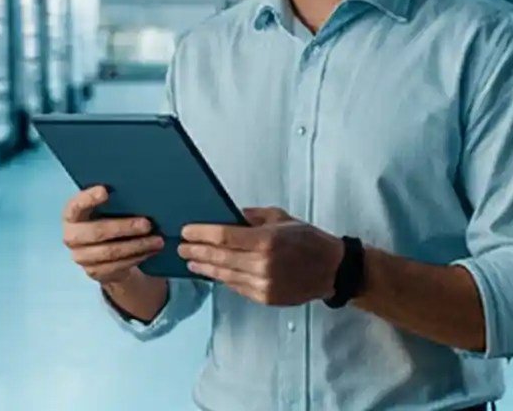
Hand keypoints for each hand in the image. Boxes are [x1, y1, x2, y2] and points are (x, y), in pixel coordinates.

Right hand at [62, 185, 164, 284]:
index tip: (105, 191)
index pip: (75, 206)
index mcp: (72, 216)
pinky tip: (151, 251)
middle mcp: (72, 237)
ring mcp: (81, 257)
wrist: (102, 253)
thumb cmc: (106, 221)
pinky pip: (118, 266)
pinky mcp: (95, 272)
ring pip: (110, 252)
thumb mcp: (105, 210)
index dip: (88, 199)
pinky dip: (137, 258)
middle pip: (97, 232)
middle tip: (147, 224)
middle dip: (124, 228)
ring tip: (157, 241)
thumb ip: (112, 202)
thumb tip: (136, 192)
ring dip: (137, 246)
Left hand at [179, 207, 344, 305]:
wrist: (331, 269)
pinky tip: (212, 273)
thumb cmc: (307, 240)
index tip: (186, 230)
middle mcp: (262, 264)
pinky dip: (222, 279)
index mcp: (265, 240)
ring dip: (204, 268)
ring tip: (191, 262)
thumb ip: (251, 217)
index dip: (201, 233)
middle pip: (218, 257)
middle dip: (196, 251)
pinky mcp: (265, 297)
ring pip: (224, 275)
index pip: (223, 236)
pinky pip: (236, 287)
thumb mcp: (280, 218)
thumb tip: (225, 215)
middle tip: (181, 247)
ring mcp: (262, 284)